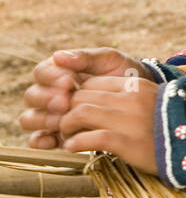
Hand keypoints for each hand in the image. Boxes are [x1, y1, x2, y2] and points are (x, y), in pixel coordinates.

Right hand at [20, 48, 154, 150]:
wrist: (141, 96)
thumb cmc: (121, 72)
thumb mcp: (108, 59)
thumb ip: (85, 57)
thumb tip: (58, 56)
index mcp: (57, 72)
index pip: (42, 73)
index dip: (51, 78)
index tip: (69, 82)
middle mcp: (50, 93)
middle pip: (33, 96)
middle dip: (47, 99)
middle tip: (65, 101)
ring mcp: (53, 114)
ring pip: (32, 117)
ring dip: (44, 119)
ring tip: (62, 119)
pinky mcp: (59, 133)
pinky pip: (40, 139)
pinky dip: (41, 140)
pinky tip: (50, 140)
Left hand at [58, 74, 159, 173]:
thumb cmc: (173, 126)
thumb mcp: (153, 102)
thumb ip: (130, 98)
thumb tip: (105, 102)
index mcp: (135, 86)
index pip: (92, 83)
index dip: (78, 97)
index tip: (75, 110)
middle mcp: (129, 98)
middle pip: (82, 96)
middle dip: (67, 111)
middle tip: (66, 126)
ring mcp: (128, 119)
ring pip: (81, 112)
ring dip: (68, 125)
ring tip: (68, 137)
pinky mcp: (128, 142)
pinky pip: (92, 137)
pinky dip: (77, 142)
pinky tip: (74, 147)